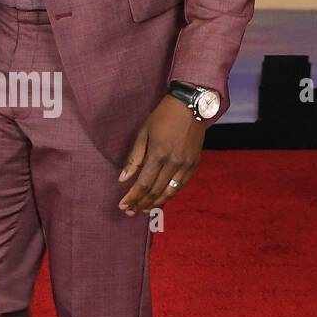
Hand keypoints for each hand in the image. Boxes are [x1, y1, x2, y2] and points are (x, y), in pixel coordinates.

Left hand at [117, 94, 206, 214]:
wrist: (191, 105)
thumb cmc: (163, 116)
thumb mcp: (144, 132)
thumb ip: (134, 157)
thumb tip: (123, 179)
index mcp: (158, 154)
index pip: (143, 184)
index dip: (132, 197)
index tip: (122, 205)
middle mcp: (173, 163)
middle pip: (155, 191)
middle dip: (141, 204)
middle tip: (129, 211)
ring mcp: (186, 165)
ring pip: (169, 192)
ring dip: (155, 204)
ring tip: (143, 210)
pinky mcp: (194, 164)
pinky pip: (181, 185)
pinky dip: (169, 195)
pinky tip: (160, 199)